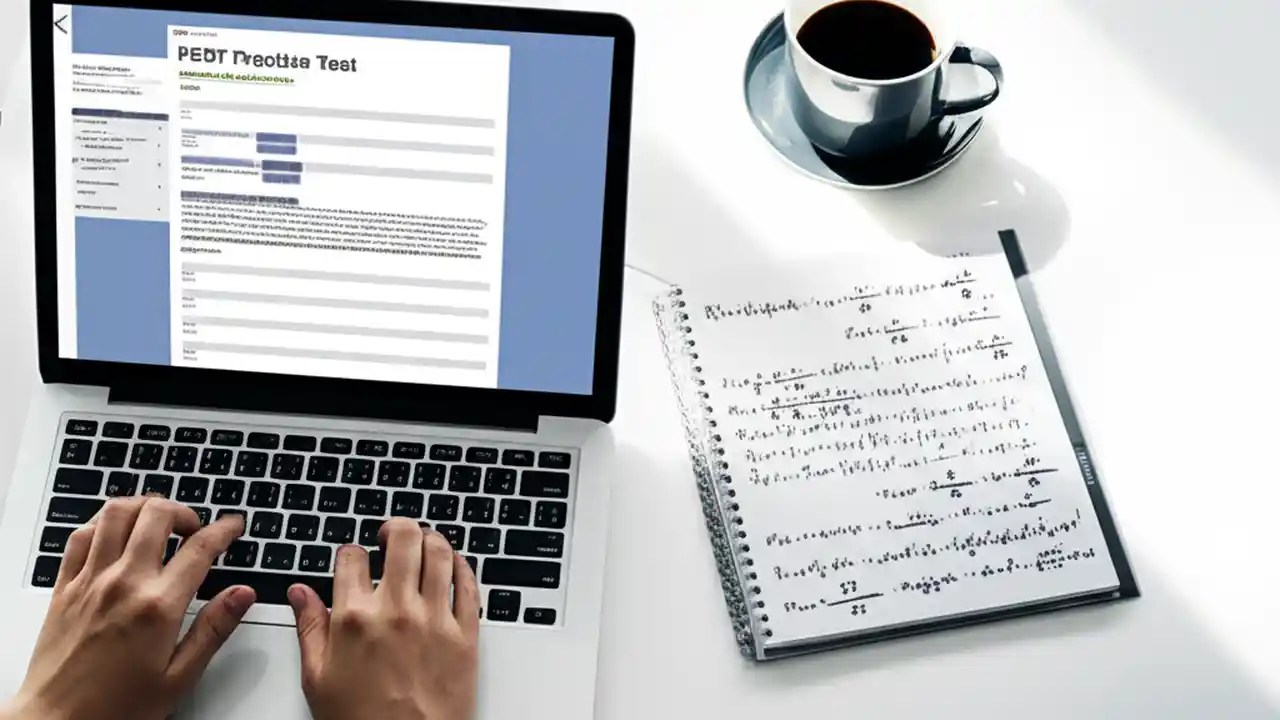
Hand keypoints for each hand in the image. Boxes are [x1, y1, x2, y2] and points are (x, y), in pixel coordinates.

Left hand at [3, 497, 255, 719]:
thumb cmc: (115, 709)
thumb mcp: (179, 676)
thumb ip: (214, 629)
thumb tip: (242, 595)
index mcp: (158, 607)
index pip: (200, 548)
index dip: (224, 530)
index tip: (233, 526)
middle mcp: (123, 584)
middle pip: (157, 515)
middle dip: (184, 511)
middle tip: (195, 528)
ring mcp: (89, 582)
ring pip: (116, 513)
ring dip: (144, 506)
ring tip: (158, 520)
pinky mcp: (64, 588)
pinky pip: (80, 536)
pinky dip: (102, 522)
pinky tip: (115, 532)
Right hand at [288, 520, 479, 719]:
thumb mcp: (318, 679)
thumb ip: (309, 628)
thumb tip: (299, 593)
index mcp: (355, 619)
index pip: (352, 557)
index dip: (351, 552)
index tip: (354, 560)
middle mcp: (397, 611)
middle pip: (404, 539)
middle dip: (396, 529)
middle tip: (392, 535)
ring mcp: (435, 620)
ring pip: (440, 553)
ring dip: (430, 540)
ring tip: (422, 544)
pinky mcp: (466, 634)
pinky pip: (469, 585)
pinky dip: (462, 566)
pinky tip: (453, 566)